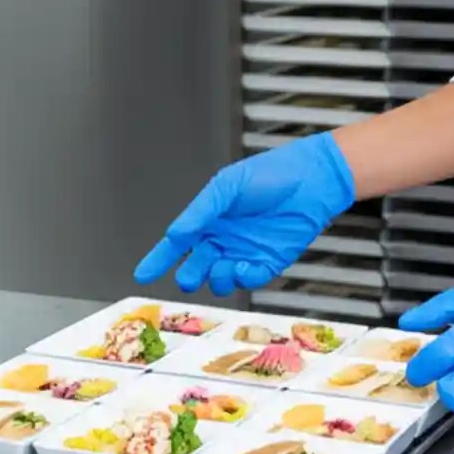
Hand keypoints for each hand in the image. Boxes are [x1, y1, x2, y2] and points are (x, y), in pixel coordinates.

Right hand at [133, 132, 354, 295]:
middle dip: (189, 275)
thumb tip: (174, 234)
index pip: (177, 243)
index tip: (142, 274)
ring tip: (220, 267)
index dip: (159, 259)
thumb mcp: (227, 187)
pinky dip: (241, 278)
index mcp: (209, 218)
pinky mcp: (268, 261)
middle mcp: (224, 238)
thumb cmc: (270, 174)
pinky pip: (248, 279)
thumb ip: (200, 212)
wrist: (311, 179)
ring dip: (216, 279)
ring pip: (220, 279)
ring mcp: (245, 251)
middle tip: (188, 276)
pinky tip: (242, 267)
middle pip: (196, 266)